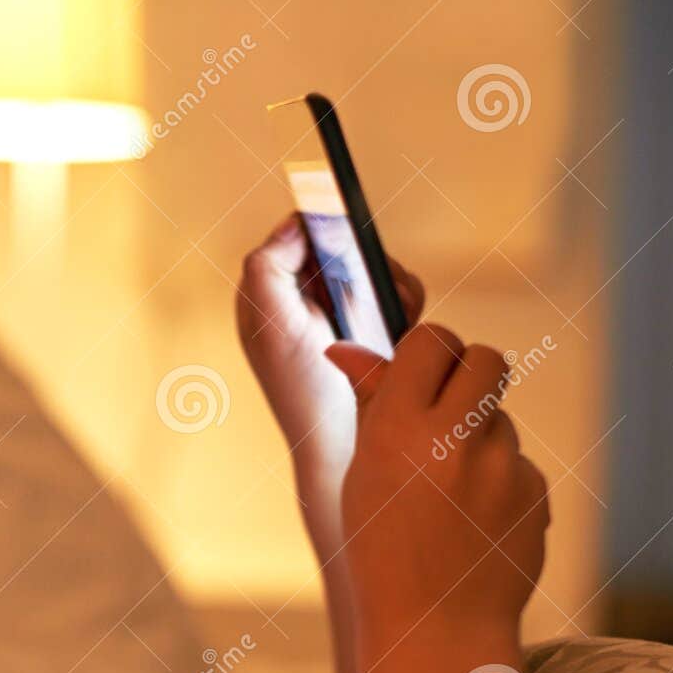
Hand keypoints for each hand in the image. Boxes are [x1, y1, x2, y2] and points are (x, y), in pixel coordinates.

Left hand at [235, 214, 422, 543]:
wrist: (342, 448)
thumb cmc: (303, 394)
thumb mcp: (272, 328)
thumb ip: (267, 270)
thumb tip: (292, 225)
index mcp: (267, 293)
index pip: (295, 232)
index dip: (321, 225)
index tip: (346, 229)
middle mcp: (299, 299)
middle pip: (342, 243)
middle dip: (366, 259)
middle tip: (373, 283)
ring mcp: (337, 313)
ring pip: (373, 267)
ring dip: (390, 282)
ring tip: (392, 310)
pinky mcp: (369, 327)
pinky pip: (395, 293)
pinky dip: (405, 301)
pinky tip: (402, 325)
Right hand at [326, 324, 548, 648]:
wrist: (434, 629)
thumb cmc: (380, 550)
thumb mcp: (360, 475)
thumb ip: (369, 406)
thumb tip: (347, 348)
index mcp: (397, 429)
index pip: (431, 341)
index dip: (427, 353)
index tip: (420, 374)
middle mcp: (452, 439)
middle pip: (484, 358)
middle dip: (468, 374)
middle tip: (447, 409)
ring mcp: (502, 466)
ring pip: (501, 417)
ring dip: (479, 438)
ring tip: (449, 495)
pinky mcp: (536, 491)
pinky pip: (519, 463)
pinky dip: (500, 483)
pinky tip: (474, 524)